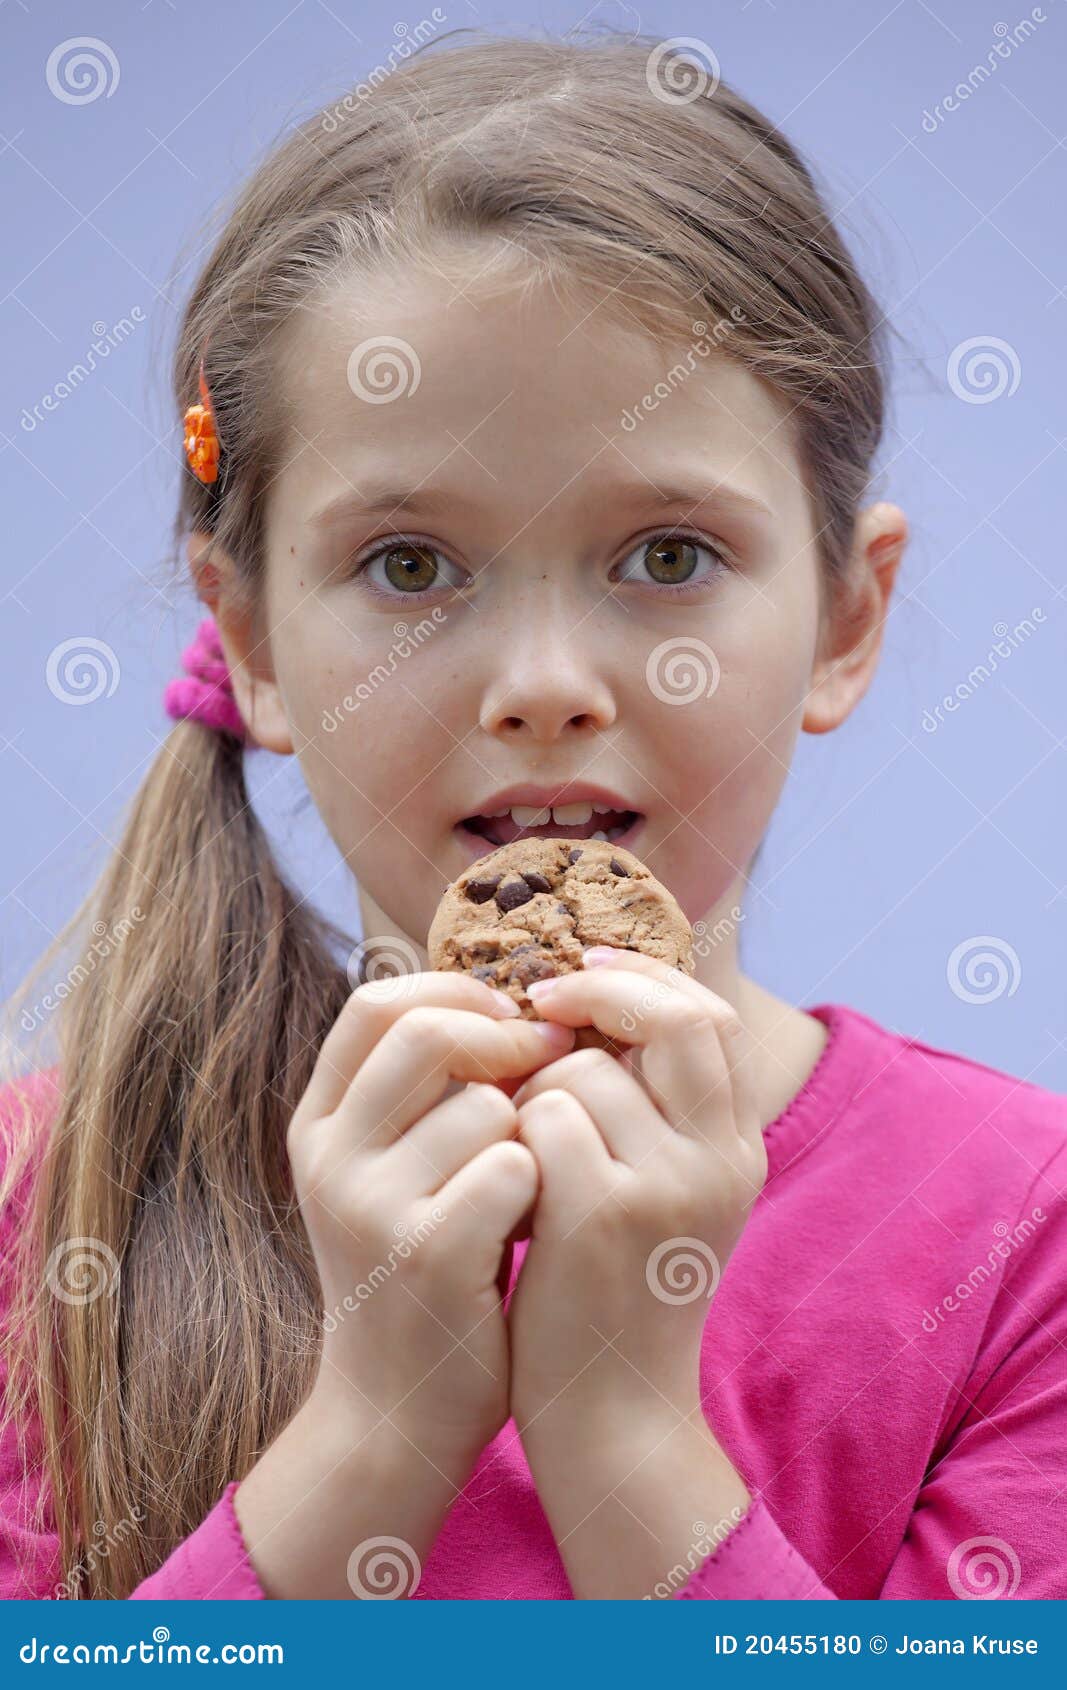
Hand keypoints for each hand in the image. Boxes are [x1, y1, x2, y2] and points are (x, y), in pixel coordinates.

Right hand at [285, 970, 573, 1466]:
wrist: (398, 1411)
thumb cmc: (422, 1270)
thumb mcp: (391, 1172)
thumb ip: (423, 1092)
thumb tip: (510, 997)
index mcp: (318, 1123)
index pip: (377, 1002)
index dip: (455, 990)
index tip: (512, 1014)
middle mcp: (329, 1156)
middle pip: (425, 1032)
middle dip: (507, 1038)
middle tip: (555, 1060)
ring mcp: (369, 1205)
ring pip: (486, 1103)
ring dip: (532, 1128)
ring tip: (535, 1174)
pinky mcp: (424, 1255)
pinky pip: (513, 1167)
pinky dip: (543, 1184)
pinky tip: (538, 1221)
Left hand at [506, 947, 766, 1442]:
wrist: (609, 1415)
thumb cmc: (610, 1291)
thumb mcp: (660, 1194)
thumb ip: (647, 1108)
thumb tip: (592, 997)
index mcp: (738, 1148)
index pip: (708, 1015)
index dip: (644, 977)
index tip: (582, 968)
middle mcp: (722, 1160)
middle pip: (671, 1016)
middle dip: (595, 993)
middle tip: (538, 1000)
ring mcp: (671, 1187)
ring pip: (584, 1070)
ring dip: (534, 1092)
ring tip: (525, 1152)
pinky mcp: (608, 1216)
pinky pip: (545, 1117)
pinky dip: (513, 1132)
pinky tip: (510, 1183)